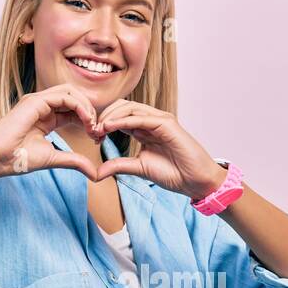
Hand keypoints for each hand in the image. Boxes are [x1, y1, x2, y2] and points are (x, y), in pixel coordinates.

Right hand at [0, 84, 106, 181]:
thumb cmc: (19, 158)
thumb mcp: (55, 158)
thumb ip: (75, 162)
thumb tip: (95, 174)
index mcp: (46, 117)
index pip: (74, 110)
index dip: (88, 121)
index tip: (96, 137)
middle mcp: (43, 105)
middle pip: (75, 97)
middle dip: (90, 112)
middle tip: (97, 131)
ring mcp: (38, 100)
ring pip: (71, 92)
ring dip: (86, 107)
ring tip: (92, 125)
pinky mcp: (36, 101)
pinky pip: (64, 96)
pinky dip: (79, 106)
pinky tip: (85, 121)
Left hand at [93, 100, 225, 199]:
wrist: (195, 180)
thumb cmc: (173, 173)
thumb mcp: (138, 168)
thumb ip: (119, 165)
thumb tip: (96, 172)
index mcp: (144, 129)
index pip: (119, 116)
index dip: (103, 123)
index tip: (92, 137)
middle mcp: (151, 120)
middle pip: (121, 107)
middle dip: (104, 116)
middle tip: (92, 131)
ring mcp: (159, 119)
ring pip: (129, 108)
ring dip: (110, 117)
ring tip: (98, 129)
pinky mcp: (166, 123)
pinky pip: (140, 117)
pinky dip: (123, 121)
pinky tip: (109, 127)